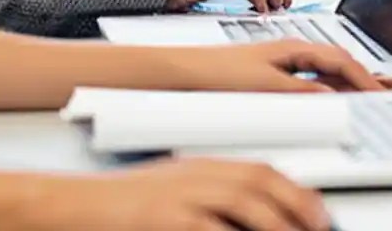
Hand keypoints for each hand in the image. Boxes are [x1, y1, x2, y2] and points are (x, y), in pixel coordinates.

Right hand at [29, 158, 330, 230]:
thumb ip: (213, 197)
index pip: (263, 172)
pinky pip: (208, 229)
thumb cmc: (122, 204)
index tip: (320, 213)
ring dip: (275, 223)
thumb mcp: (175, 191)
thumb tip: (254, 215)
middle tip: (319, 228)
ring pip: (243, 204)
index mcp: (204, 167)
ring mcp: (180, 196)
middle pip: (261, 184)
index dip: (298, 192)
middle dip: (297, 208)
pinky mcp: (162, 218)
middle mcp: (197, 176)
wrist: (71, 204)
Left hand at [187, 40, 391, 92]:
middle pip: (339, 63)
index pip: (340, 61)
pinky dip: (331, 87)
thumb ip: (301, 90)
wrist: (186, 73)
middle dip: (365, 76)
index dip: (364, 77)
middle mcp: (291, 52)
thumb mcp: (265, 85)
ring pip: (327, 72)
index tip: (380, 92)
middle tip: (387, 90)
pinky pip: (313, 80)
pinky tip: (335, 95)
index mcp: (293, 48)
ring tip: (372, 89)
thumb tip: (330, 95)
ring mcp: (284, 63)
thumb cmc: (217, 71)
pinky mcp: (274, 75)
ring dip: (350, 82)